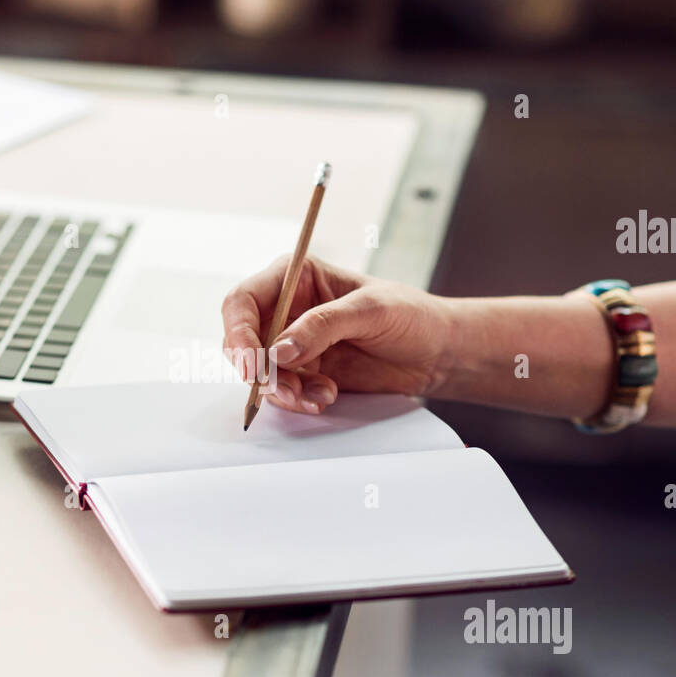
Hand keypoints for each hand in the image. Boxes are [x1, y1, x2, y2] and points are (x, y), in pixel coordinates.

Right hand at [221, 255, 448, 413]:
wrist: (436, 352)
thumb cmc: (411, 316)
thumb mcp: (371, 310)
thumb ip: (323, 326)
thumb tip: (280, 350)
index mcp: (295, 277)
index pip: (243, 301)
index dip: (239, 332)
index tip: (253, 363)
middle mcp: (286, 308)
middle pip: (242, 340)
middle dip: (259, 370)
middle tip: (286, 389)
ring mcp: (293, 343)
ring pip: (259, 371)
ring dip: (282, 389)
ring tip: (319, 396)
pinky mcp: (305, 372)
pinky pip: (282, 390)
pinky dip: (298, 400)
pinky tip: (326, 397)